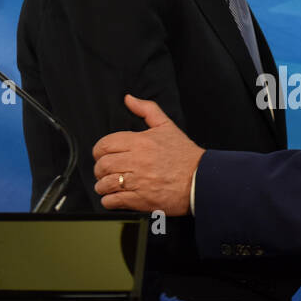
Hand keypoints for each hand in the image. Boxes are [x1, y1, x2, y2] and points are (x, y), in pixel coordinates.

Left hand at [92, 95, 202, 216]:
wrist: (201, 180)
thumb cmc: (185, 156)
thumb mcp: (167, 126)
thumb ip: (146, 110)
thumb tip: (129, 99)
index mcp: (140, 142)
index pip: (105, 145)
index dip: (99, 151)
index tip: (102, 155)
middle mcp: (137, 161)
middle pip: (103, 165)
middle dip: (99, 169)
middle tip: (104, 171)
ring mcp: (139, 181)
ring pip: (105, 183)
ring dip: (102, 186)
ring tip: (108, 185)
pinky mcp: (141, 200)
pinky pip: (113, 201)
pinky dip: (109, 200)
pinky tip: (114, 197)